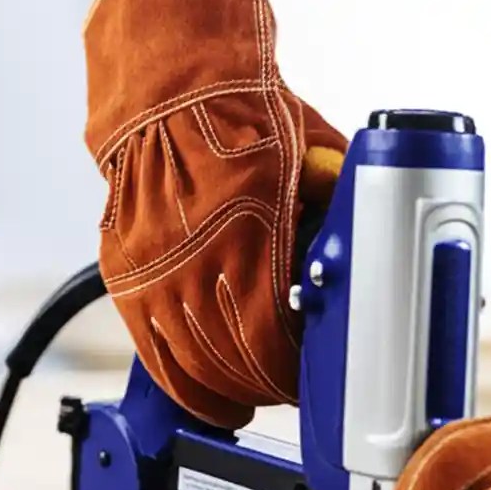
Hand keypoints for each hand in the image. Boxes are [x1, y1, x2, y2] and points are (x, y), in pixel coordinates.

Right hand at [84, 0, 346, 429]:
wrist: (168, 89)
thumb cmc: (242, 116)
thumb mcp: (312, 159)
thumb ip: (338, 210)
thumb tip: (366, 245)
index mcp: (247, 231)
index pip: (271, 338)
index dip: (293, 372)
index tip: (310, 378)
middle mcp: (192, 258)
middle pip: (233, 360)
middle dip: (267, 385)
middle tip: (287, 389)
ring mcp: (152, 271)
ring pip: (191, 365)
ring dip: (227, 392)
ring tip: (251, 400)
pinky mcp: (124, 276)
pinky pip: (151, 350)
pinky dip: (181, 383)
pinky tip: (206, 398)